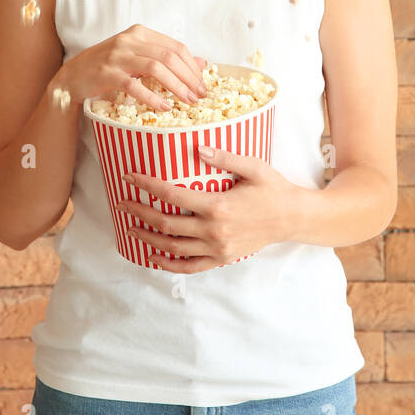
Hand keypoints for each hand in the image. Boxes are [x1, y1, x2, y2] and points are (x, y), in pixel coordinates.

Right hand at [60, 23, 208, 113]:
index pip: (175, 46)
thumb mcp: (138, 57)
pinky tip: (164, 106)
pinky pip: (135, 86)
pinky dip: (152, 97)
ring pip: (156, 68)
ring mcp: (117, 56)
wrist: (73, 76)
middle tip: (199, 95)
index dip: (192, 66)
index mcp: (140, 33)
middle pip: (169, 56)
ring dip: (176, 87)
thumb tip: (202, 62)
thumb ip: (167, 57)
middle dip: (188, 77)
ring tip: (187, 101)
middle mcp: (129, 40)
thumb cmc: (108, 67)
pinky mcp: (108, 74)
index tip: (202, 83)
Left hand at [117, 147, 295, 272]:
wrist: (292, 218)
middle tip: (121, 203)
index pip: (172, 196)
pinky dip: (169, 264)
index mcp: (218, 206)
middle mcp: (214, 231)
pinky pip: (190, 266)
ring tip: (131, 227)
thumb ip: (224, 158)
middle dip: (139, 212)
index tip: (131, 178)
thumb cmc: (273, 189)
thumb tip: (197, 148)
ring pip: (173, 248)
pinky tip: (155, 256)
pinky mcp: (222, 258)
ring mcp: (217, 249)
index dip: (148, 186)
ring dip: (148, 237)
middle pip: (166, 224)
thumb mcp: (253, 167)